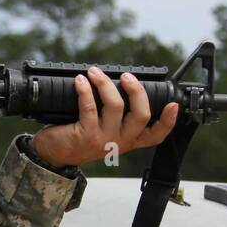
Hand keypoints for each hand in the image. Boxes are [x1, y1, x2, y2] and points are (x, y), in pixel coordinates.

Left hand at [30, 67, 179, 167]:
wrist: (53, 155)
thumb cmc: (78, 137)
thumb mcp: (104, 131)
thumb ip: (117, 116)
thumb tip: (121, 83)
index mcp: (128, 140)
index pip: (155, 135)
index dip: (168, 121)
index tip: (173, 104)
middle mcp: (120, 142)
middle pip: (141, 115)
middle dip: (137, 90)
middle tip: (127, 76)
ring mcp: (104, 140)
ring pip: (116, 106)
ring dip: (105, 83)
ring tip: (95, 72)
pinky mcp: (86, 135)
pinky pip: (90, 106)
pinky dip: (85, 89)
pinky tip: (80, 81)